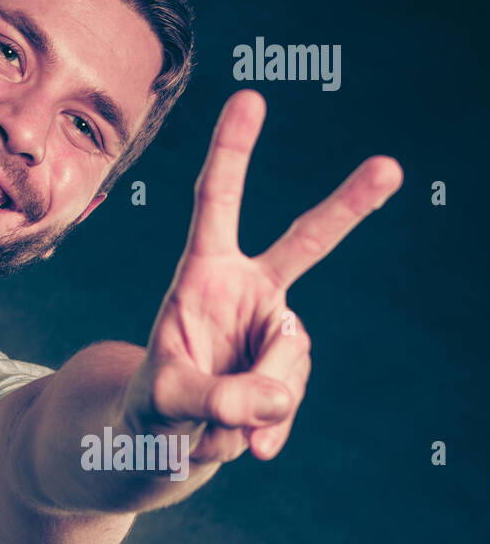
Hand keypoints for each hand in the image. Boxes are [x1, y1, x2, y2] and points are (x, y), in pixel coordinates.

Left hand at [121, 89, 402, 469]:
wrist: (169, 440)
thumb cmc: (153, 404)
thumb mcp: (162, 401)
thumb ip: (211, 398)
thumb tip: (274, 400)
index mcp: (201, 271)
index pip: (215, 203)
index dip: (232, 153)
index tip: (250, 98)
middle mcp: (247, 289)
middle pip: (306, 242)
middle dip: (348, 207)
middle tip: (390, 167)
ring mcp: (275, 328)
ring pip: (291, 356)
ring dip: (258, 397)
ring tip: (218, 422)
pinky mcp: (290, 366)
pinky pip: (292, 395)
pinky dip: (270, 425)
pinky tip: (250, 446)